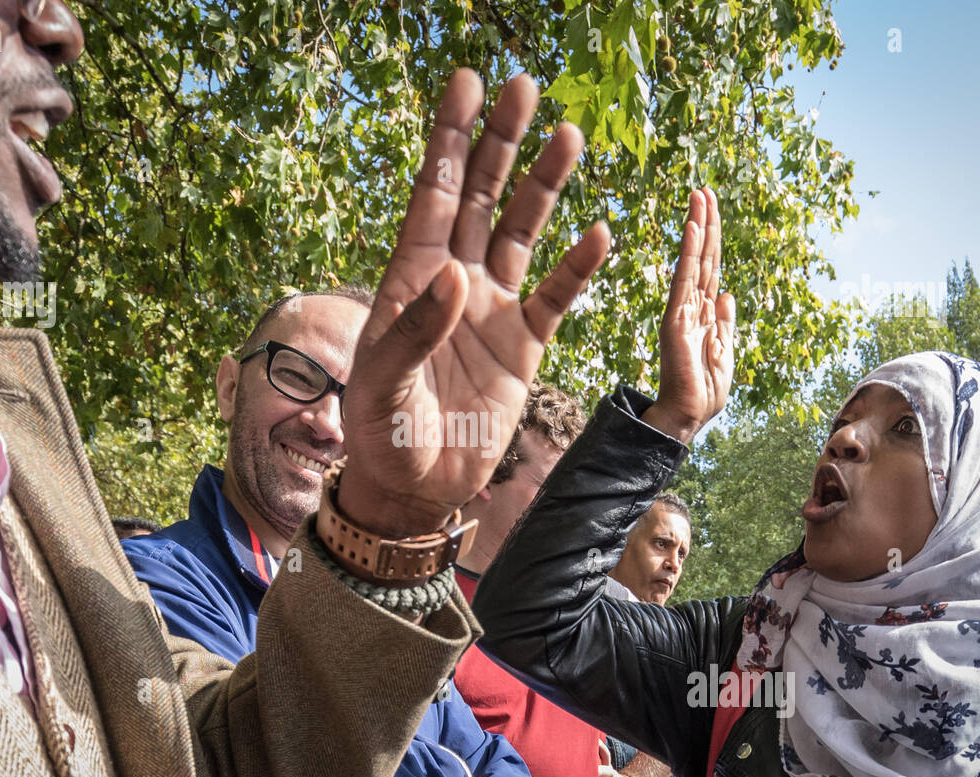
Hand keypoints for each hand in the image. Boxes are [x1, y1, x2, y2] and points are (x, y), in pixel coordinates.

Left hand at [338, 70, 610, 537]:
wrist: (416, 489)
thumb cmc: (381, 435)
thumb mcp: (380, 385)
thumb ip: (411, 331)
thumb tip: (456, 276)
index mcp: (410, 281)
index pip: (430, 196)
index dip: (447, 139)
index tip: (464, 84)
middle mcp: (452, 284)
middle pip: (479, 197)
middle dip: (499, 143)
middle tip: (523, 86)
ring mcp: (491, 311)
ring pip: (520, 233)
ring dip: (542, 187)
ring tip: (569, 135)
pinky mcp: (523, 346)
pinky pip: (556, 298)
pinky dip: (577, 269)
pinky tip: (598, 234)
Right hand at [642, 188, 735, 444]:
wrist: (687, 415)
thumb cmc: (704, 391)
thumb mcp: (724, 351)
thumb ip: (725, 323)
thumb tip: (728, 294)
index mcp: (704, 313)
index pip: (710, 267)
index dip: (711, 238)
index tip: (711, 209)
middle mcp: (691, 306)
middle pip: (702, 256)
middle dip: (705, 222)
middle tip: (704, 189)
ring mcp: (682, 310)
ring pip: (694, 261)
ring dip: (698, 227)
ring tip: (700, 195)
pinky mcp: (676, 319)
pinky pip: (685, 280)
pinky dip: (690, 253)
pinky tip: (693, 228)